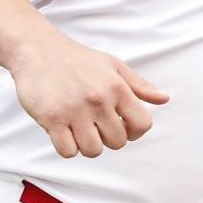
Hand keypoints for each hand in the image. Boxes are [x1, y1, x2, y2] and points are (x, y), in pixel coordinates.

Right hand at [8, 33, 169, 158]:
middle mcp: (99, 100)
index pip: (143, 125)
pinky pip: (68, 152)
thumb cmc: (78, 59)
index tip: (121, 126)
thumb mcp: (113, 65)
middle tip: (96, 124)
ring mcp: (75, 111)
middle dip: (108, 138)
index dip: (135, 132)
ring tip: (80, 129)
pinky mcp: (52, 119)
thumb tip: (164, 99)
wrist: (38, 50)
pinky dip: (67, 147)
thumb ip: (139, 85)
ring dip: (87, 145)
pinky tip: (64, 130)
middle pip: (118, 142)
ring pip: (93, 151)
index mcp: (117, 87)